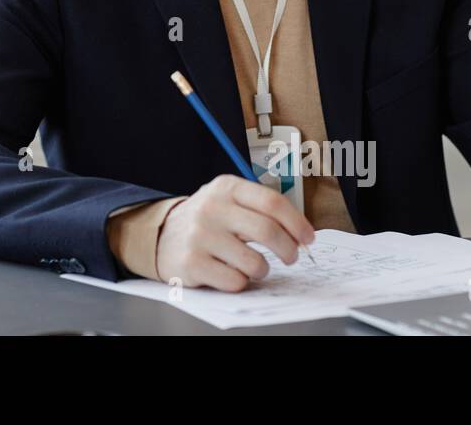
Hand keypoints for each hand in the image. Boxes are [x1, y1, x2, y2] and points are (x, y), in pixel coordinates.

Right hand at [154, 174, 315, 290]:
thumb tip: (300, 233)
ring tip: (253, 265)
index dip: (297, 223)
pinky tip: (230, 272)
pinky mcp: (192, 263)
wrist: (162, 236)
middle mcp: (212, 208)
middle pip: (268, 231)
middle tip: (292, 257)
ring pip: (254, 262)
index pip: (272, 202)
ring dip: (263, 270)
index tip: (308, 238)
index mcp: (226, 188)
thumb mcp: (228, 201)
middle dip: (289, 250)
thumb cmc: (208, 221)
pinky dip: (241, 282)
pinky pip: (235, 281)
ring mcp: (200, 235)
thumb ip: (260, 209)